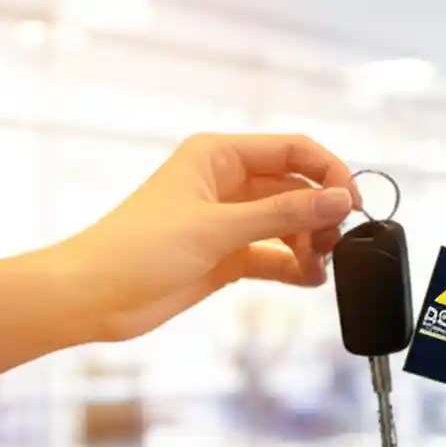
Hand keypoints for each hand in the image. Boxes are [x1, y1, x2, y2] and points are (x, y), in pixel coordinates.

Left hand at [47, 133, 358, 342]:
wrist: (93, 297)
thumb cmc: (138, 249)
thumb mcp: (217, 228)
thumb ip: (283, 214)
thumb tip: (339, 200)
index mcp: (218, 155)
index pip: (292, 150)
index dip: (329, 172)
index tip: (352, 204)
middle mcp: (225, 183)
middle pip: (295, 188)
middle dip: (320, 214)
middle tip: (336, 245)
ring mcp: (226, 221)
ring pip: (286, 224)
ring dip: (309, 243)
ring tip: (318, 267)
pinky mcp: (224, 256)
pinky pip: (271, 256)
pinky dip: (292, 266)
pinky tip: (310, 280)